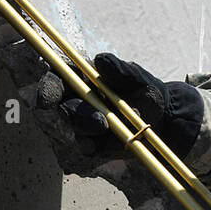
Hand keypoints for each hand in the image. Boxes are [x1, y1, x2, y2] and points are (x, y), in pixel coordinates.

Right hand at [35, 52, 203, 160]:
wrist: (163, 118)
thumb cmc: (147, 90)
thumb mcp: (138, 77)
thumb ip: (120, 69)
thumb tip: (100, 60)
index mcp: (82, 78)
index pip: (56, 80)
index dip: (47, 89)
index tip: (46, 101)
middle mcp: (78, 101)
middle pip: (64, 109)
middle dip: (79, 116)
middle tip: (101, 122)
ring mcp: (84, 125)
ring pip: (76, 130)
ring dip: (91, 131)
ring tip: (113, 128)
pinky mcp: (93, 145)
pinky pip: (88, 149)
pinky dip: (100, 148)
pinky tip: (114, 144)